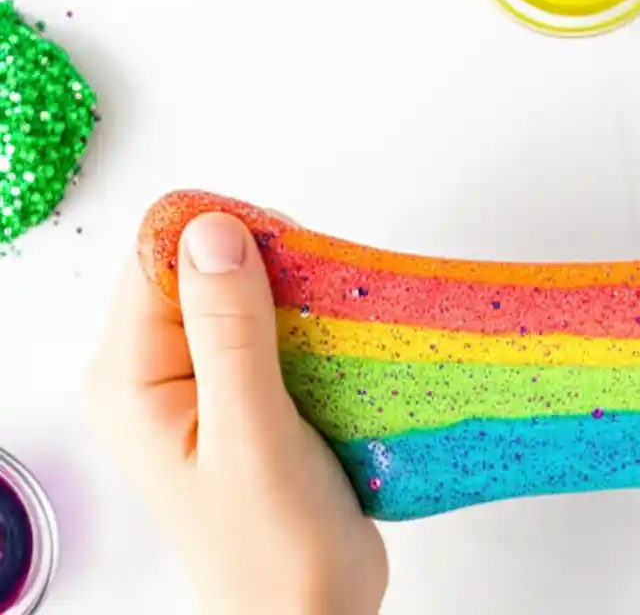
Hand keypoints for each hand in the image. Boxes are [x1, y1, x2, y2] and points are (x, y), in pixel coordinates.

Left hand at [87, 213, 387, 614]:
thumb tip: (212, 231)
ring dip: (295, 297)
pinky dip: (309, 326)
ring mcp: (200, 384)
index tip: (296, 256)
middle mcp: (153, 373)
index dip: (226, 241)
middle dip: (268, 267)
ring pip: (242, 295)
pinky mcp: (243, 396)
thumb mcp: (251, 433)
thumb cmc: (274, 546)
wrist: (309, 613)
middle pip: (200, 268)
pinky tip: (341, 347)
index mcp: (130, 378)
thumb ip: (229, 331)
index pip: (160, 260)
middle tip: (326, 302)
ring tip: (341, 326)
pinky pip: (270, 330)